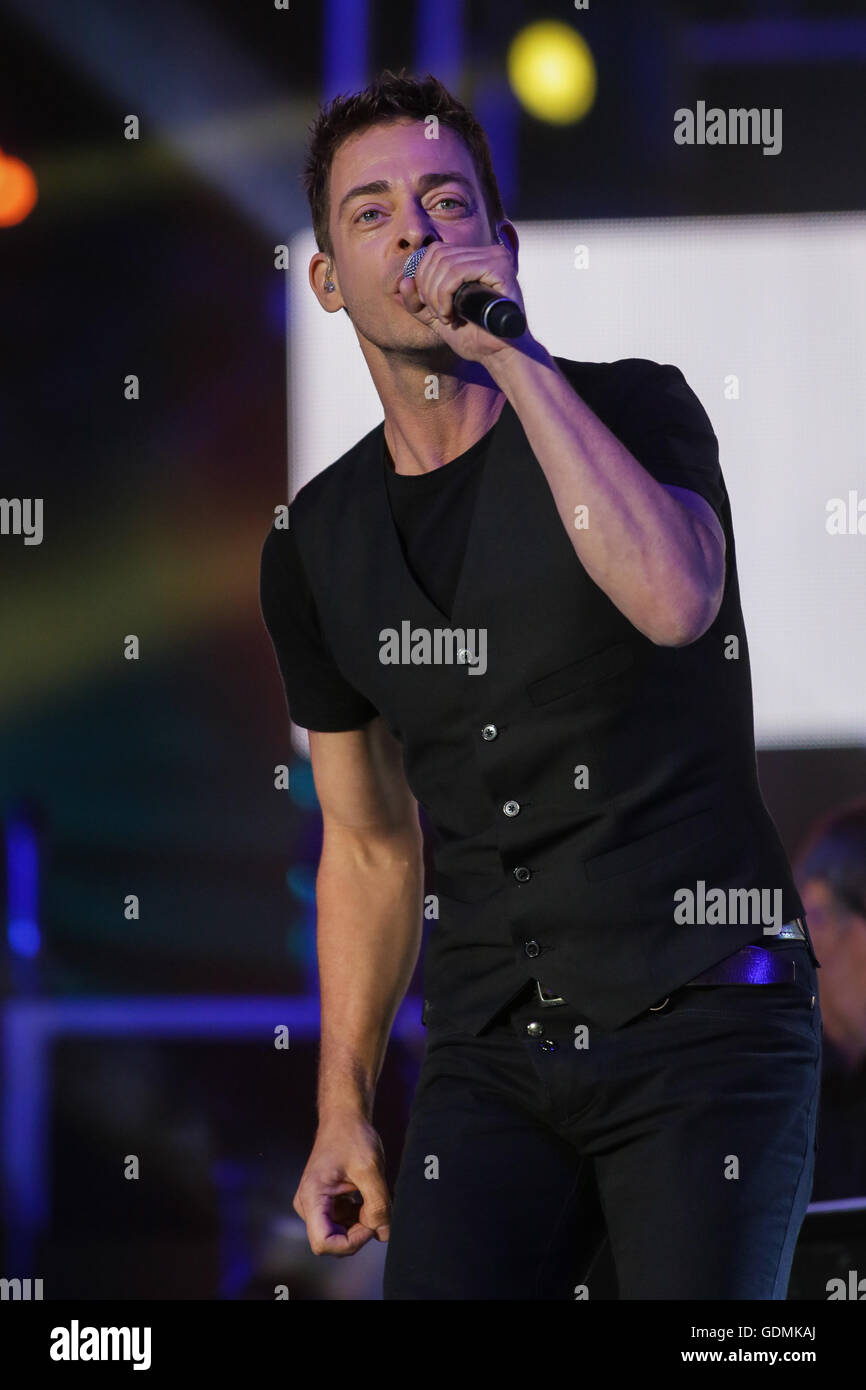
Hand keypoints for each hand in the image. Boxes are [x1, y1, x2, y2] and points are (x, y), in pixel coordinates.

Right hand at [292, 1113, 390, 1256]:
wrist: (345, 1118)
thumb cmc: (352, 1136)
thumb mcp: (370, 1169)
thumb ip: (378, 1204)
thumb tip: (384, 1234)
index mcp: (311, 1197)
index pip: (324, 1243)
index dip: (351, 1242)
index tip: (370, 1223)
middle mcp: (308, 1206)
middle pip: (333, 1242)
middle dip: (359, 1233)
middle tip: (376, 1208)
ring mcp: (317, 1206)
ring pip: (340, 1235)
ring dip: (361, 1225)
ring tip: (372, 1197)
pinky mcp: (327, 1204)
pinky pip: (343, 1224)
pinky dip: (359, 1217)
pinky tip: (367, 1197)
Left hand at [397, 240, 528, 362]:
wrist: (501, 356)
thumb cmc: (475, 337)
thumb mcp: (438, 317)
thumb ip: (418, 301)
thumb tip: (404, 281)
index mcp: (475, 258)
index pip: (434, 251)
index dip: (422, 277)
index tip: (430, 306)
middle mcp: (487, 252)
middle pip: (437, 253)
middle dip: (427, 287)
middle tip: (438, 314)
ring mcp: (496, 258)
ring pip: (445, 263)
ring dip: (436, 294)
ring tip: (446, 317)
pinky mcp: (500, 268)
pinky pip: (458, 273)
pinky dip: (446, 295)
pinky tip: (451, 315)